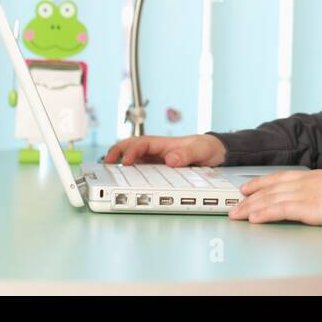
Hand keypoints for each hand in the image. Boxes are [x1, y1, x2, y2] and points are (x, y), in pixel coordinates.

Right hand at [103, 133, 225, 167]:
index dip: (131, 151)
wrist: (215, 152)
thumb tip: (170, 159)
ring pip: (133, 157)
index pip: (142, 143)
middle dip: (116, 152)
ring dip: (120, 161)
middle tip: (106, 163)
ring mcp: (156, 159)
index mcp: (164, 143)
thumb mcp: (201, 150)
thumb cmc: (207, 148)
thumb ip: (187, 154)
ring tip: (109, 171)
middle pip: (131, 147)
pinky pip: (141, 168)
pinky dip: (130, 171)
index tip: (125, 161)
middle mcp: (157, 150)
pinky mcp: (159, 168)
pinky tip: (124, 178)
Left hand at [227, 169, 321, 225]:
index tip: (246, 187)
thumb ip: (320, 189)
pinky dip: (264, 213)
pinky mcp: (307, 207)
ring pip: (270, 199)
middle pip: (269, 189)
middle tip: (234, 207)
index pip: (278, 178)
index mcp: (310, 176)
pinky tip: (254, 218)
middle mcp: (303, 182)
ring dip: (251, 208)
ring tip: (237, 215)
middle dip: (249, 199)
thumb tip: (316, 196)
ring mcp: (304, 194)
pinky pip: (280, 210)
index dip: (260, 183)